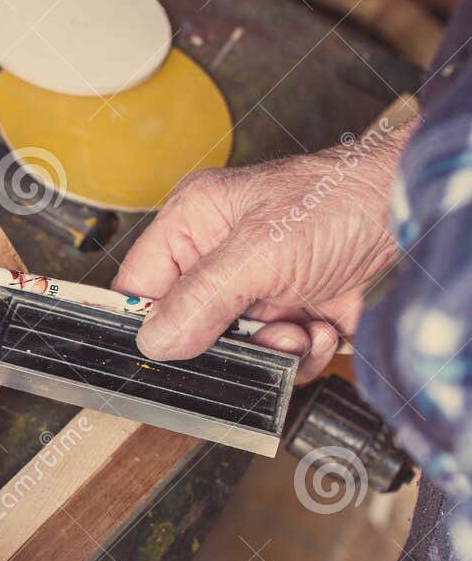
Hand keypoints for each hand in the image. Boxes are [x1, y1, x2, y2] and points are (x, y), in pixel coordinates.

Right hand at [114, 123, 414, 382]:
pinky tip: (321, 330)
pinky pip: (279, 360)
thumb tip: (155, 342)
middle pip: (190, 327)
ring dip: (271, 352)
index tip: (160, 356)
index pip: (141, 286)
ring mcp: (262, 289)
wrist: (419, 217)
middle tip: (254, 335)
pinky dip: (303, 356)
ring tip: (298, 330)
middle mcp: (223, 257)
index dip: (146, 324)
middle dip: (227, 342)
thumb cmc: (345, 200)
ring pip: (237, 351)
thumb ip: (201, 298)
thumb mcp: (260, 250)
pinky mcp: (299, 316)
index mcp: (196, 222)